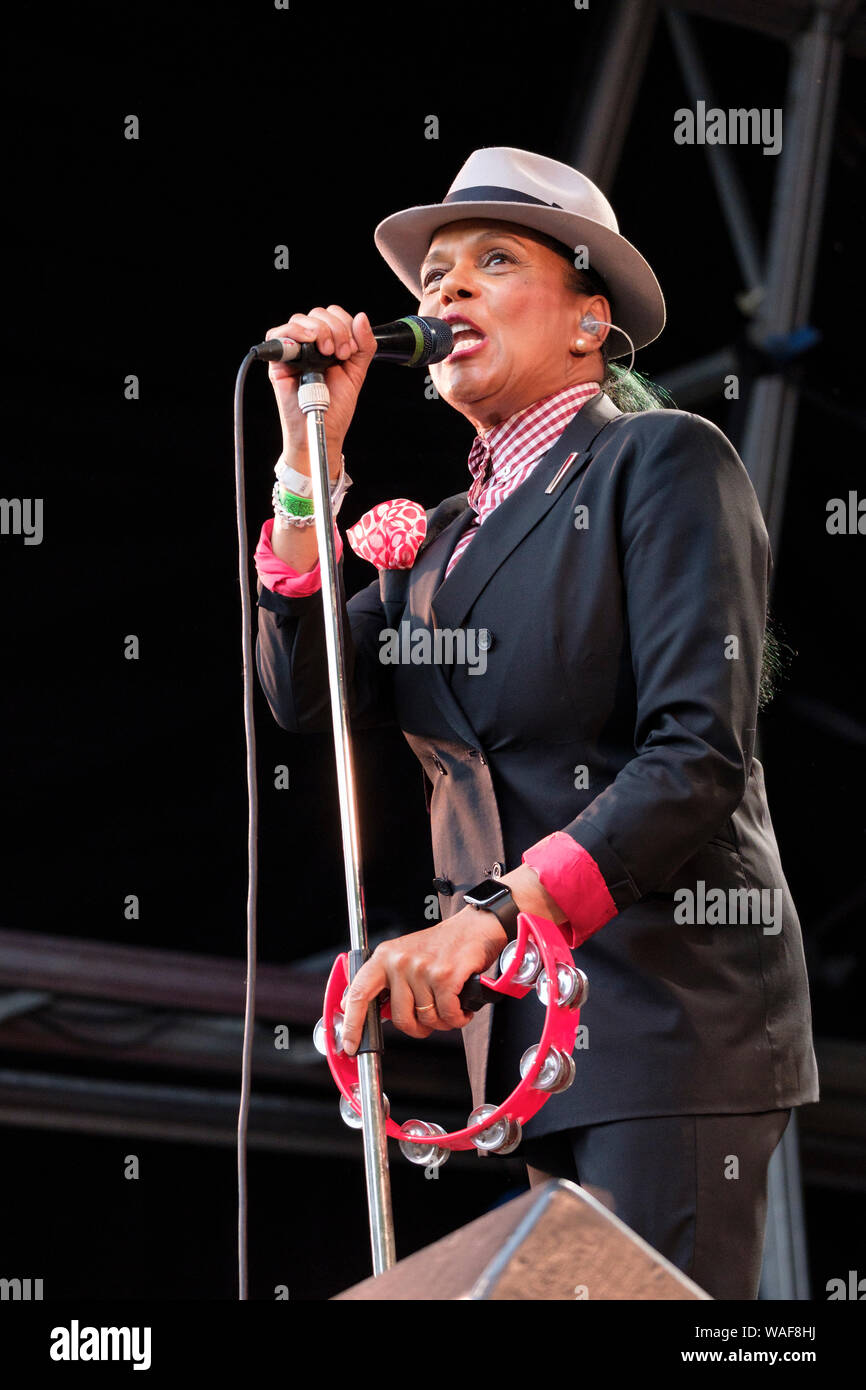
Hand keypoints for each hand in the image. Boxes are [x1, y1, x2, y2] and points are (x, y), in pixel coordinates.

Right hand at [266, 305, 376, 464]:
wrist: (323, 427)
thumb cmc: (336, 406)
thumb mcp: (357, 371)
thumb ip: (364, 345)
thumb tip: (361, 318)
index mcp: (329, 343)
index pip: (333, 314)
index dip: (345, 324)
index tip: (351, 349)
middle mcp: (310, 344)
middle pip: (318, 313)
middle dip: (335, 329)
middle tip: (341, 354)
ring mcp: (293, 351)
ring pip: (299, 319)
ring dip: (319, 330)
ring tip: (327, 353)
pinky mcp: (278, 361)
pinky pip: (277, 334)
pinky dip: (293, 332)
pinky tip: (309, 342)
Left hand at [341, 907, 508, 1054]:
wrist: (475, 927)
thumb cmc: (441, 947)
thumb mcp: (404, 957)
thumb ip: (384, 983)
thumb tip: (359, 1010)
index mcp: (384, 957)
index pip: (359, 993)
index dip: (352, 1023)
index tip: (350, 1045)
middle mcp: (400, 961)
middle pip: (400, 1019)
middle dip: (419, 1027)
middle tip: (431, 1016)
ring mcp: (422, 968)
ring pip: (427, 1019)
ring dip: (443, 1021)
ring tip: (449, 1004)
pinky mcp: (445, 975)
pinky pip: (448, 1015)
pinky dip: (458, 1018)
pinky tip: (461, 1008)